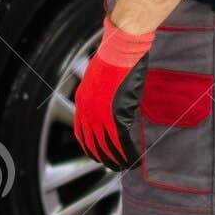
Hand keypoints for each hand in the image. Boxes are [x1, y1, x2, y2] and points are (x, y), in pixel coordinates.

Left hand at [73, 21, 154, 169]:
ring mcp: (100, 112)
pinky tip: (133, 159)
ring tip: (124, 167)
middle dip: (103, 158)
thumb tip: (109, 104)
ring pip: (106, 145)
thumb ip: (102, 94)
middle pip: (93, 143)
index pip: (81, 132)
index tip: (98, 156)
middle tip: (113, 167)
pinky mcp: (116, 113)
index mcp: (82, 100)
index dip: (90, 147)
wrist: (121, 47)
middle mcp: (87, 109)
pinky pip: (120, 141)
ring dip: (116, 159)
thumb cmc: (115, 56)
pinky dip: (126, 153)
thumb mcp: (102, 78)